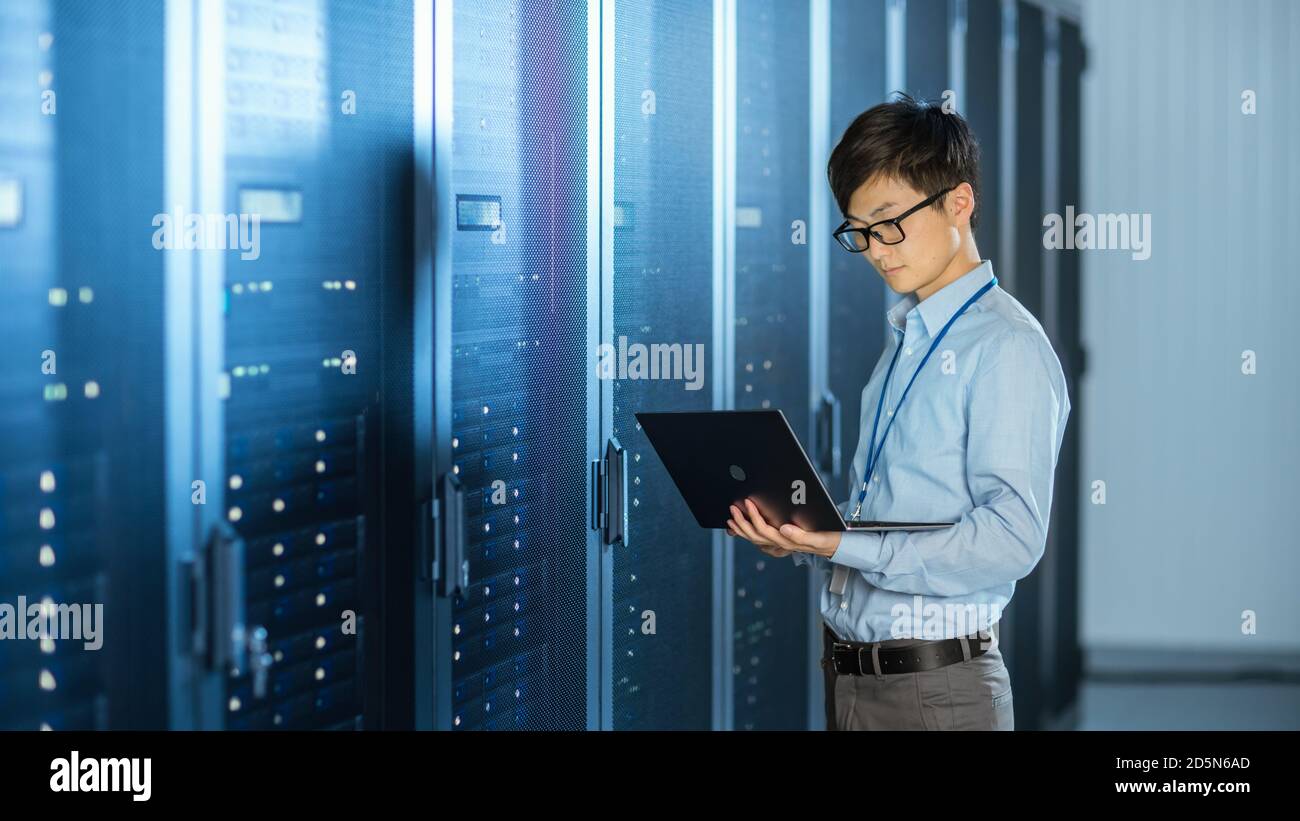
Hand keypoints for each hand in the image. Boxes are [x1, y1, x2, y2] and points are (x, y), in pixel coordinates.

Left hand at [725, 498, 842, 557]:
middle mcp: (779, 543)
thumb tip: (783, 528)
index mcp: (786, 541)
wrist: (831, 545)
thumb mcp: (817, 538)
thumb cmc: (825, 540)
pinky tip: (741, 529)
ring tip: (732, 518)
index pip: (764, 529)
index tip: (748, 503)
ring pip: (754, 538)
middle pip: (754, 535)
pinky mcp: (778, 541)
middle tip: (733, 508)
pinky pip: (759, 539)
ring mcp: (778, 543)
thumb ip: (800, 535)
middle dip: (742, 521)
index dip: (754, 516)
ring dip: (741, 528)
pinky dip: (747, 534)